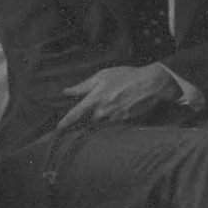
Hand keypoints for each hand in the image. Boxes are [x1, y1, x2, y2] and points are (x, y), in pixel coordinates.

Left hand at [56, 64, 181, 129]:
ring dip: (92, 126)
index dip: (64, 124)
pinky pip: (110, 127)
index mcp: (95, 98)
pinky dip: (105, 125)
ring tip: (93, 122)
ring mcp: (114, 119)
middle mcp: (103, 111)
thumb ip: (83, 86)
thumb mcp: (102, 76)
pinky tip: (108, 119)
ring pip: (97, 127)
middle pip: (85, 124)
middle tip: (72, 126)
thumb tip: (66, 92)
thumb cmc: (125, 76)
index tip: (57, 130)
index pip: (75, 114)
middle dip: (79, 125)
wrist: (151, 83)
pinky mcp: (124, 123)